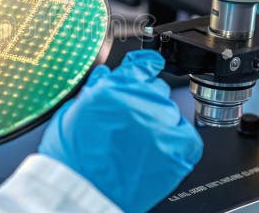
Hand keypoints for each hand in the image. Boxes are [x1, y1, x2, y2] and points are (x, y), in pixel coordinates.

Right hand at [39, 50, 202, 212]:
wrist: (83, 194)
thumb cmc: (72, 160)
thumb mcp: (71, 113)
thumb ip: (94, 90)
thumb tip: (105, 77)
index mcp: (114, 89)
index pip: (144, 65)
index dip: (144, 67)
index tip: (149, 67)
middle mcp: (141, 102)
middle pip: (157, 89)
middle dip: (145, 100)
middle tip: (131, 121)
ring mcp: (162, 126)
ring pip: (171, 111)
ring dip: (159, 121)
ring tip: (139, 142)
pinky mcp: (177, 151)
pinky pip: (187, 135)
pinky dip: (177, 141)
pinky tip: (159, 149)